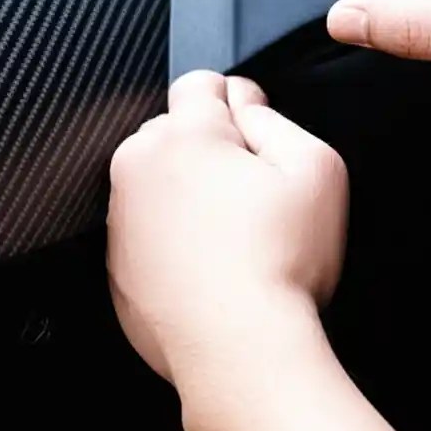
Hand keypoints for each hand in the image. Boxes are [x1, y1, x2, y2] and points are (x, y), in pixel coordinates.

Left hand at [107, 75, 430, 430]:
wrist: (237, 348)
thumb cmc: (281, 261)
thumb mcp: (315, 167)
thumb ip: (274, 118)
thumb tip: (245, 104)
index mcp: (184, 133)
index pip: (201, 82)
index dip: (238, 103)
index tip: (258, 136)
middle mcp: (138, 165)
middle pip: (174, 131)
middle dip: (209, 149)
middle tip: (251, 195)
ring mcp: (119, 214)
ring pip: (157, 180)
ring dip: (187, 193)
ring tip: (231, 238)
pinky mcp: (115, 259)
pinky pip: (145, 229)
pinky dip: (170, 237)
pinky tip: (207, 264)